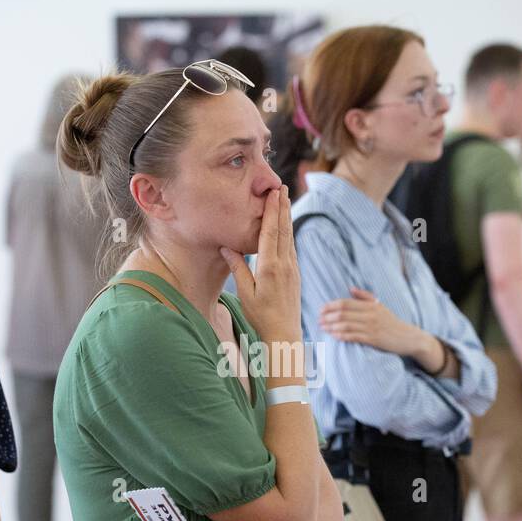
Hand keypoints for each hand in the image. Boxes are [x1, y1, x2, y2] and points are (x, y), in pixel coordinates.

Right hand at [221, 185, 301, 345]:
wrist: (284, 334)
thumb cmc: (261, 317)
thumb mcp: (245, 293)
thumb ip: (238, 268)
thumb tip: (226, 247)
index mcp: (270, 267)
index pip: (271, 232)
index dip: (272, 210)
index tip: (274, 193)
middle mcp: (285, 264)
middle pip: (283, 229)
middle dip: (282, 206)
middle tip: (281, 186)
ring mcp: (293, 268)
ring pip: (289, 236)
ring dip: (286, 216)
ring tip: (284, 199)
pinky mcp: (295, 273)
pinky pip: (291, 247)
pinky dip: (287, 232)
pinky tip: (285, 226)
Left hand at [319, 287, 421, 354]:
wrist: (408, 337)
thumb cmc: (391, 322)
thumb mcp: (380, 306)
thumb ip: (365, 297)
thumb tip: (350, 288)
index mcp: (371, 305)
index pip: (346, 303)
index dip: (331, 306)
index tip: (321, 309)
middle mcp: (370, 314)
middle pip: (343, 314)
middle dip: (328, 317)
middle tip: (318, 320)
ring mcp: (372, 327)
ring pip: (346, 325)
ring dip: (332, 327)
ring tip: (323, 328)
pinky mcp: (373, 339)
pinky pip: (354, 337)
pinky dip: (342, 336)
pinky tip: (334, 336)